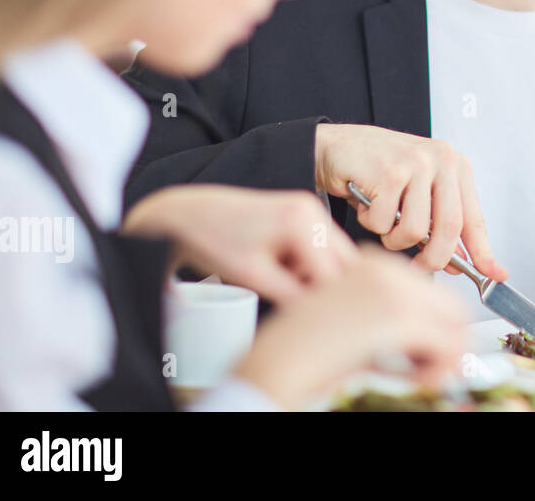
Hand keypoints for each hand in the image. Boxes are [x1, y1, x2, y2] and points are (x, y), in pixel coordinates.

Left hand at [123, 185, 356, 302]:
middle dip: (330, 289)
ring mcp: (310, 210)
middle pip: (345, 262)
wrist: (189, 215)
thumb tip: (320, 316)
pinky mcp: (303, 215)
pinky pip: (321, 249)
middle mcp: (314, 210)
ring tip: (281, 287)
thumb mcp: (253, 276)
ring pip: (335, 257)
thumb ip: (292, 296)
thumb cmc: (213, 239)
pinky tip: (281, 273)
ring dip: (319, 278)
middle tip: (305, 310)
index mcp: (303, 221)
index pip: (335, 273)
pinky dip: (309, 267)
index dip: (330, 302)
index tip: (322, 323)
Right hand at [232, 245, 468, 408]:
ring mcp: (390, 288)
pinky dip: (440, 368)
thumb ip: (390, 320)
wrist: (272, 364)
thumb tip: (433, 339)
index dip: (438, 326)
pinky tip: (421, 380)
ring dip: (447, 355)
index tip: (429, 352)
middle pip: (451, 302)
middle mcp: (384, 268)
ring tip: (425, 376)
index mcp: (371, 262)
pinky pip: (447, 343)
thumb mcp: (352, 323)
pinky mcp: (394, 316)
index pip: (432, 290)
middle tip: (434, 370)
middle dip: (451, 340)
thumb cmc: (299, 350)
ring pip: (456, 321)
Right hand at [314, 123, 505, 280]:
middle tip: (419, 267)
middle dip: (434, 258)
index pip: (474, 218)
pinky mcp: (390, 171)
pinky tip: (368, 204)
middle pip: (450, 228)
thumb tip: (459, 261)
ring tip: (384, 220)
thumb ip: (439, 224)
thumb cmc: (378, 169)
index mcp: (455, 166)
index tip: (494, 273)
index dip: (483, 251)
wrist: (338, 146)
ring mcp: (417, 163)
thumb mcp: (418, 194)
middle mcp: (442, 160)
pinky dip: (372, 223)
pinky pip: (385, 222)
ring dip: (394, 238)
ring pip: (415, 230)